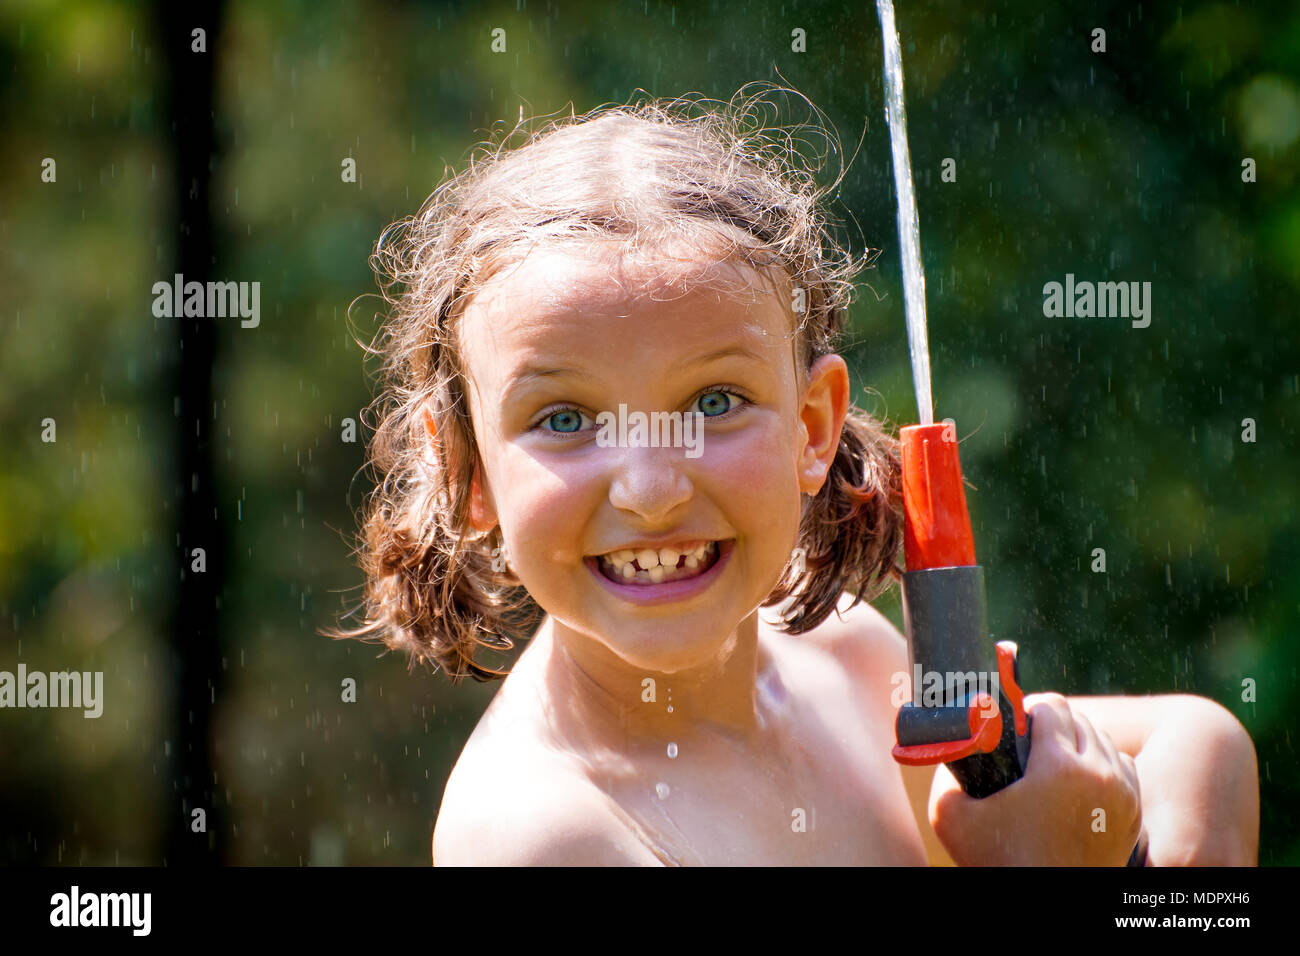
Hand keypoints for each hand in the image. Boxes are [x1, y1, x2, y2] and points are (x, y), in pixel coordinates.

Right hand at [929, 692, 1142, 864]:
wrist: (1045, 910)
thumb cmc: (999, 864)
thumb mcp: (951, 817)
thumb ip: (945, 774)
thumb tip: (950, 746)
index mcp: (1059, 767)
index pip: (1053, 705)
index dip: (1028, 708)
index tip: (1014, 725)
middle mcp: (1099, 775)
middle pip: (1079, 720)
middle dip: (1052, 725)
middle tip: (1027, 742)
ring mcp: (1123, 796)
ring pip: (1102, 741)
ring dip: (1078, 742)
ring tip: (1052, 760)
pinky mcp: (1133, 816)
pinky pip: (1123, 768)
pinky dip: (1103, 765)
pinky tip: (1080, 779)